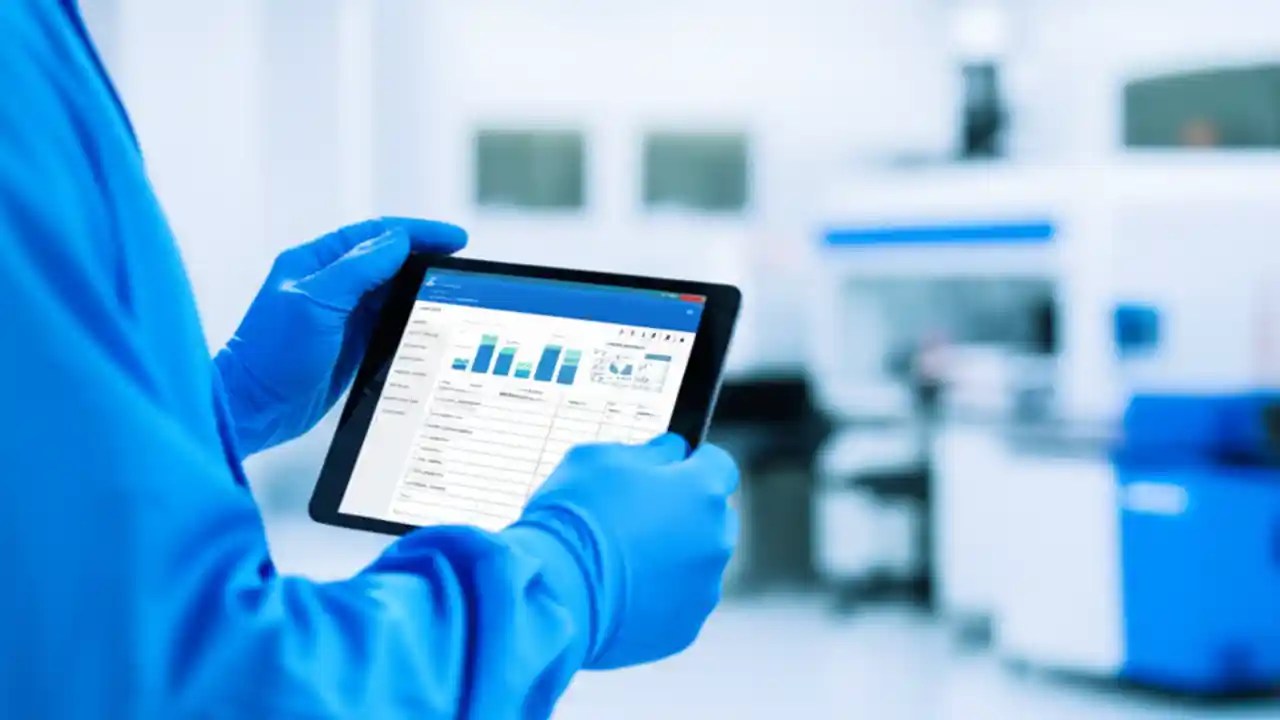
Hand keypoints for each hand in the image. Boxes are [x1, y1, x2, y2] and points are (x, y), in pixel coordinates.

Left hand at [214, 217, 466, 454]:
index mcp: (316, 262)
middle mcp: (330, 284)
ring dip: (422, 288)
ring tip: (455, 290)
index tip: (457, 239)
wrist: (254, 409)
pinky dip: (412, 319)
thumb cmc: (272, 354)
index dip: (420, 233)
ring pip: (392, 292)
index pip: (377, 235)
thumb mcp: (316, 302)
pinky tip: (432, 322)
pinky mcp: (351, 344)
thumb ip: (358, 268)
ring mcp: (341, 315)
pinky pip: (389, 323)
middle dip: (426, 258)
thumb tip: (398, 241)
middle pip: (389, 260)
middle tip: (462, 264)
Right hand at [514, 434, 738, 668]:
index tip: (670, 470)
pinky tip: (618, 592)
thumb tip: (668, 452)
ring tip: (619, 561)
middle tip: (636, 517)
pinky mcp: (683, 629)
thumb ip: (649, 451)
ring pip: (696, 564)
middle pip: (711, 518)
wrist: (553, 592)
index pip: (718, 465)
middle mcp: (715, 541)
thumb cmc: (573, 518)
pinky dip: (657, 597)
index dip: (692, 464)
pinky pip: (677, 604)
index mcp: (702, 491)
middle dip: (683, 513)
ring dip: (671, 558)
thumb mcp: (601, 457)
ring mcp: (702, 590)